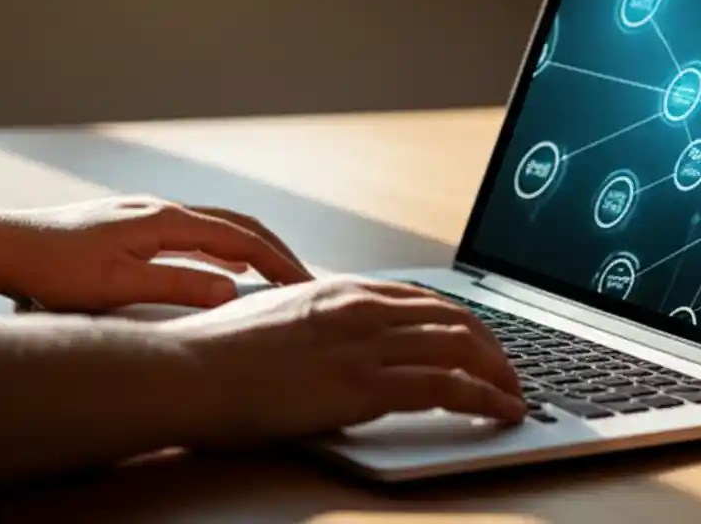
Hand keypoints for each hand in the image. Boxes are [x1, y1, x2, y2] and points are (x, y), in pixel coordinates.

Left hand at [0, 196, 311, 310]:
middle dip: (276, 251)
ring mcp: (147, 214)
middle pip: (238, 225)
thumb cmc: (56, 270)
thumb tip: (235, 292)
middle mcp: (163, 209)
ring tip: (275, 275)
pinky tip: (223, 267)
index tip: (308, 286)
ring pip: (216, 226)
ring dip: (252, 249)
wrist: (3, 246)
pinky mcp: (132, 225)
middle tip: (304, 279)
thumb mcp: (122, 286)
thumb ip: (181, 287)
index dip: (280, 263)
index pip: (243, 240)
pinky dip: (223, 249)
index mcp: (168, 221)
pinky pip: (195, 232)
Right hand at [163, 276, 526, 442]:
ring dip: (499, 373)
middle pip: (455, 317)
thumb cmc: (216, 356)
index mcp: (343, 291)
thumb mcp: (276, 322)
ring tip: (515, 395)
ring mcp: (367, 344)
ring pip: (462, 346)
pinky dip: (486, 397)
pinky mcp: (366, 384)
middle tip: (509, 371)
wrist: (186, 373)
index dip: (463, 321)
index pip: (424, 298)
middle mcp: (363, 308)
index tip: (479, 341)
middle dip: (493, 346)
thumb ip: (315, 326)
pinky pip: (448, 386)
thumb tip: (330, 343)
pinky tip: (502, 410)